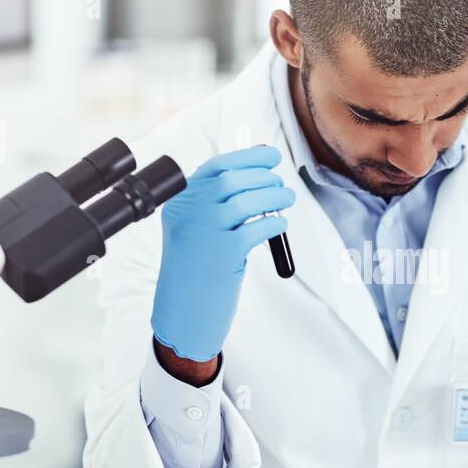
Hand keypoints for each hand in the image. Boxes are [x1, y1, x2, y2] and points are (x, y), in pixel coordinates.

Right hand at [151, 145, 293, 361]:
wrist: (183, 311)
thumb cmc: (197, 269)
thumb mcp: (198, 229)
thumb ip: (219, 203)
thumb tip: (260, 174)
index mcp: (180, 202)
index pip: (216, 166)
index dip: (248, 157)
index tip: (271, 156)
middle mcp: (188, 213)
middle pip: (232, 180)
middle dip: (263, 177)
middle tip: (281, 186)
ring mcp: (203, 232)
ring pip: (245, 201)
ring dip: (274, 197)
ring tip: (287, 200)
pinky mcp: (222, 253)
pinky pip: (256, 229)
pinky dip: (273, 224)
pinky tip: (279, 227)